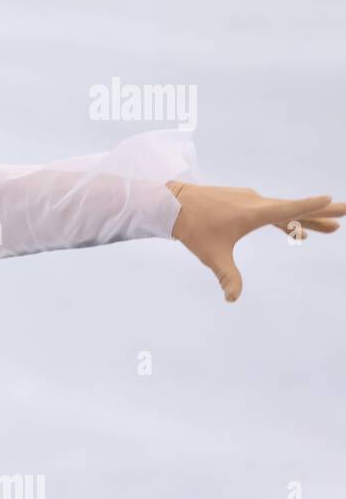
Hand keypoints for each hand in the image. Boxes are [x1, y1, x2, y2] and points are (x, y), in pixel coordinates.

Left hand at [165, 180, 343, 302]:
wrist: (170, 203)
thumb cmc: (192, 228)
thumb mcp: (211, 254)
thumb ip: (226, 276)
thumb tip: (232, 299)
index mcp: (254, 212)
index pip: (289, 210)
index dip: (312, 207)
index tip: (333, 200)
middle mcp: (255, 202)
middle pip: (294, 208)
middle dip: (321, 212)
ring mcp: (249, 199)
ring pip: (283, 209)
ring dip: (306, 218)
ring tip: (331, 228)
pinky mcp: (241, 200)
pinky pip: (270, 209)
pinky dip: (286, 219)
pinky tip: (293, 231)